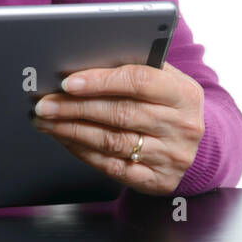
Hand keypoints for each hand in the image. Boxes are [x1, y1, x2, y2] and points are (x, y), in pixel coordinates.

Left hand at [31, 61, 204, 195]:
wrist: (197, 145)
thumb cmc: (169, 103)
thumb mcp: (165, 80)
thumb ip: (135, 67)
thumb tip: (82, 61)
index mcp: (184, 93)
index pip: (138, 81)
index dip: (100, 81)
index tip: (67, 83)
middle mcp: (182, 126)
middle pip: (119, 113)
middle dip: (75, 108)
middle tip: (44, 104)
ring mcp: (172, 156)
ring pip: (112, 141)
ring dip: (72, 131)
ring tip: (47, 121)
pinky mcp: (158, 180)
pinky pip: (113, 167)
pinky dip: (84, 153)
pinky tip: (66, 140)